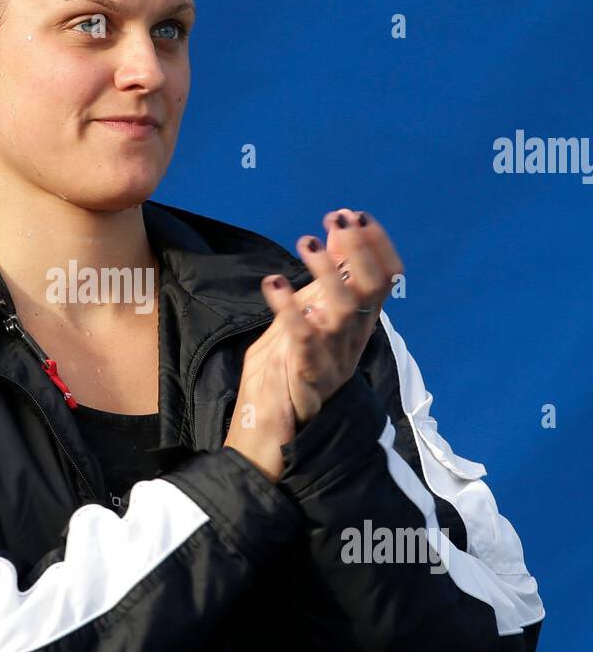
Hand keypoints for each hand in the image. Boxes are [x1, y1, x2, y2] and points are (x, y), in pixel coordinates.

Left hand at [263, 209, 403, 426]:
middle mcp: (353, 339)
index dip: (376, 245)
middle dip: (357, 248)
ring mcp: (333, 358)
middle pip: (372, 288)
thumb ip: (320, 283)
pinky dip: (288, 307)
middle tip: (336, 220)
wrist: (267, 435)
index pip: (384, 279)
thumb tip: (334, 235)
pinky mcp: (307, 374)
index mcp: (357, 324)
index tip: (356, 215)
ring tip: (306, 242)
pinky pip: (304, 338)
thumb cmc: (284, 374)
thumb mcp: (304, 318)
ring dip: (325, 271)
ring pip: (344, 309)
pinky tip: (274, 284)